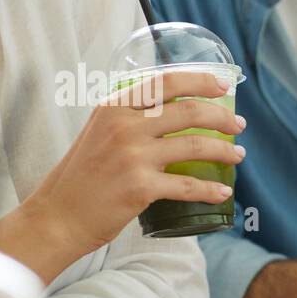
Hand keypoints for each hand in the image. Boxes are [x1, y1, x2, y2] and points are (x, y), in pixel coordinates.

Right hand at [0, 71, 245, 280]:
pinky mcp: (141, 187)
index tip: (223, 87)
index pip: (165, 83)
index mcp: (114, 107)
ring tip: (238, 155)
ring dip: (225, 150)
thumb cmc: (82, 177)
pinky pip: (188, 186)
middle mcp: (124, 126)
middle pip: (189, 111)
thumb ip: (130, 120)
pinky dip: (211, 190)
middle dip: (222, 117)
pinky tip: (223, 191)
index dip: (200, 81)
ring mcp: (133, 156)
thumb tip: (173, 115)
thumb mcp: (99, 133)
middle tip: (238, 125)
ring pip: (195, 146)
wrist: (58, 216)